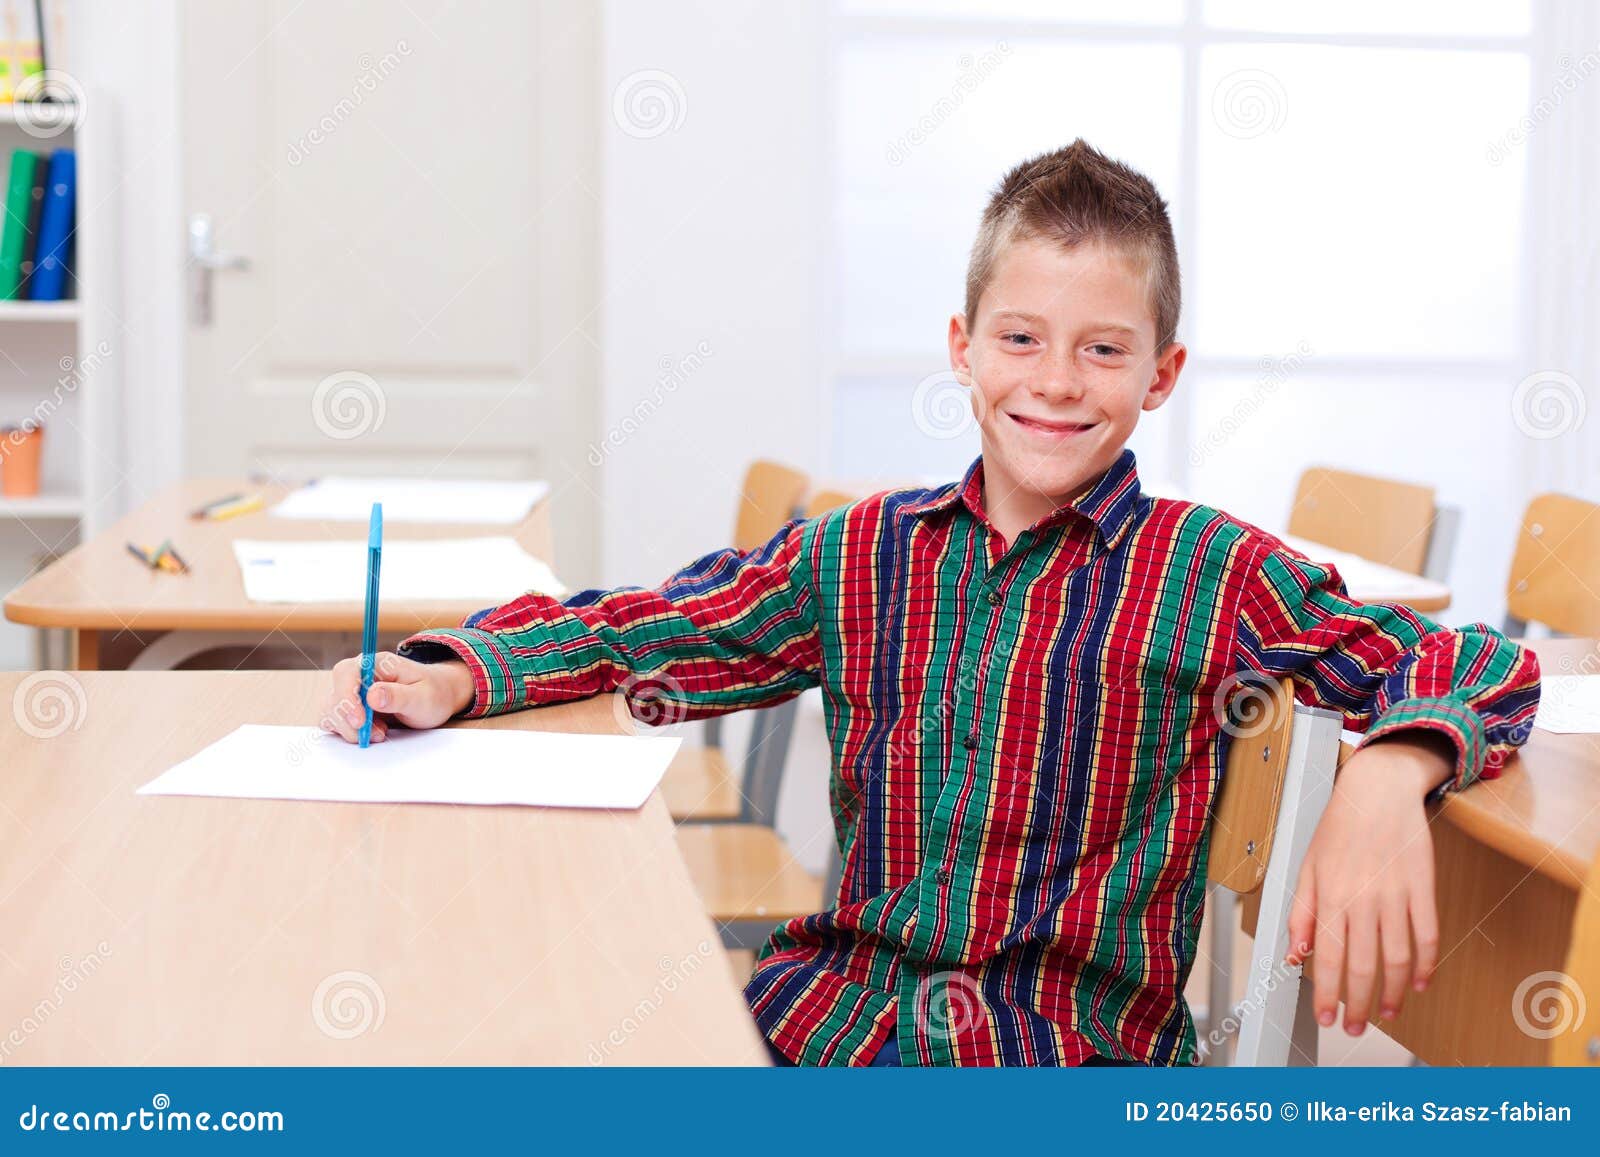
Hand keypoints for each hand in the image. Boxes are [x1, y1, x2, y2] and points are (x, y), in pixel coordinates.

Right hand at [317, 650, 474, 743]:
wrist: (438, 698)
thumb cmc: (433, 694)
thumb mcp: (423, 697)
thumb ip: (398, 696)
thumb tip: (372, 695)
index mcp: (376, 663)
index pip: (346, 672)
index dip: (346, 697)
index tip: (359, 721)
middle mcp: (359, 674)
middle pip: (334, 695)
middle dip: (349, 721)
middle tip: (377, 734)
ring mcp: (353, 691)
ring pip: (331, 711)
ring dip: (350, 729)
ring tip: (380, 733)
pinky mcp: (351, 708)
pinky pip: (335, 721)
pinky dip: (348, 732)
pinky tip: (372, 733)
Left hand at [1285, 734, 1453, 1034]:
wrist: (1377, 791)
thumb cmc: (1338, 829)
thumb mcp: (1307, 868)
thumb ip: (1301, 914)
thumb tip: (1295, 955)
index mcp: (1330, 896)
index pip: (1326, 958)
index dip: (1327, 994)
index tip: (1327, 1018)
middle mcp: (1362, 900)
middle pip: (1363, 966)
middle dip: (1359, 1004)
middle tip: (1356, 1028)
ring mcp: (1396, 895)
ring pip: (1398, 958)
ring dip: (1394, 993)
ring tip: (1388, 1012)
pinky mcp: (1424, 888)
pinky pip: (1428, 935)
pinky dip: (1426, 964)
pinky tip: (1420, 982)